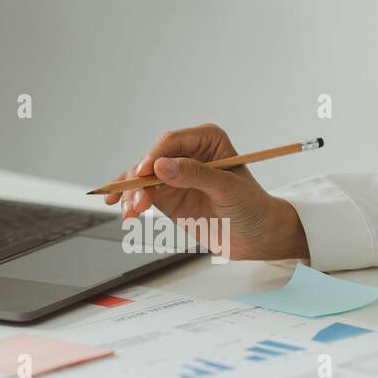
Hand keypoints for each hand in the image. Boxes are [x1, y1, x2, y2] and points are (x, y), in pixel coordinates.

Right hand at [104, 124, 309, 260]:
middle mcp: (188, 154)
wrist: (257, 236)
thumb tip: (161, 166)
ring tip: (131, 214)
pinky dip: (130, 201)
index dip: (154, 156)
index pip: (172, 142)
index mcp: (207, 140)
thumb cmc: (252, 207)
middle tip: (137, 202)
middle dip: (139, 180)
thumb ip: (195, 175)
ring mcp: (175, 175)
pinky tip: (120, 208)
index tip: (144, 173)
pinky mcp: (168, 195)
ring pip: (142, 178)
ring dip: (132, 194)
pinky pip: (142, 194)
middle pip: (152, 160)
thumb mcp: (228, 189)